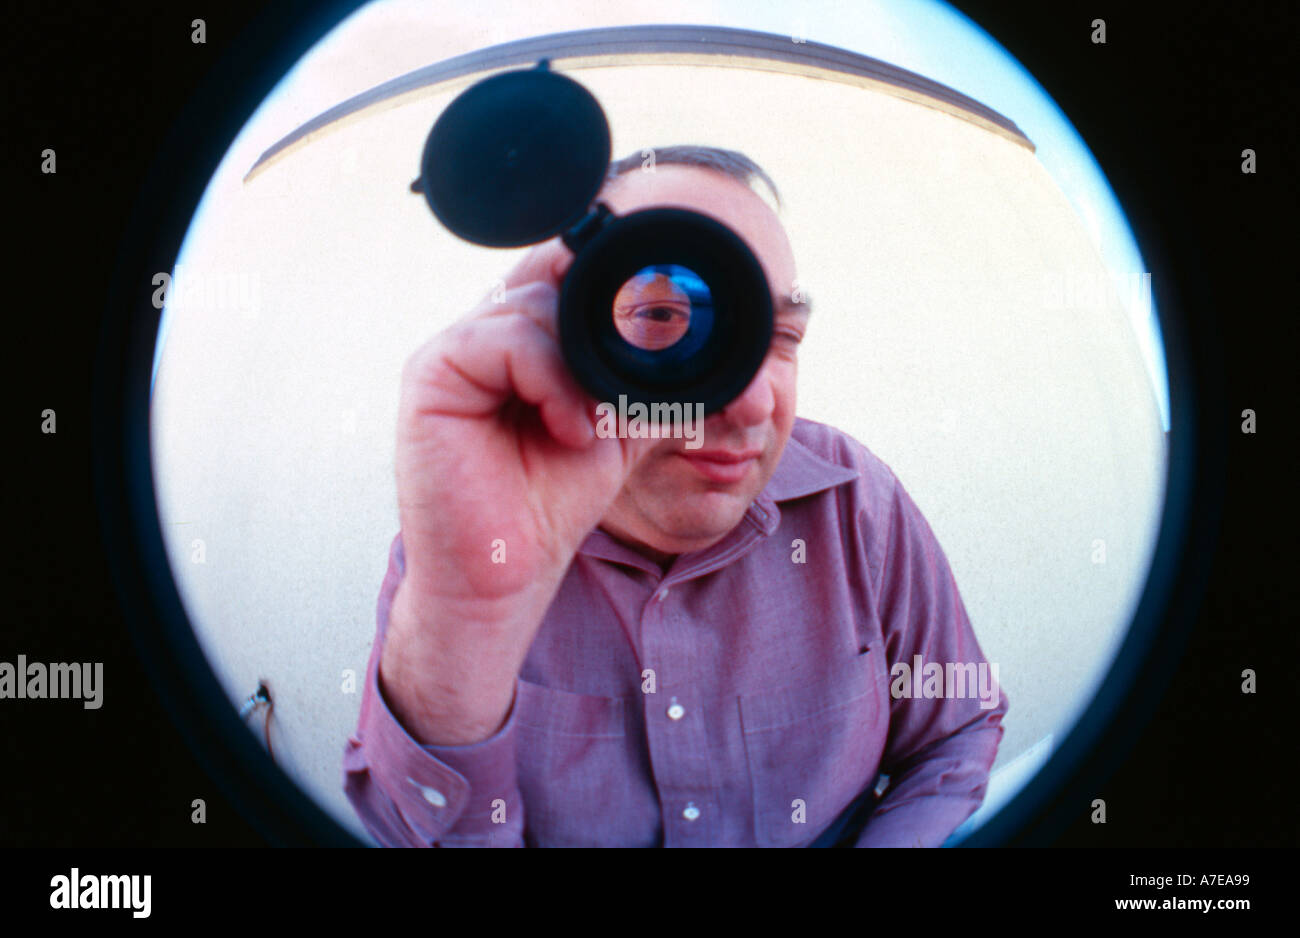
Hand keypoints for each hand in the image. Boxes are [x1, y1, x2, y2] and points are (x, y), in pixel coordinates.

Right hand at [380, 238, 656, 742]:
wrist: (506, 572)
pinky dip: (550, 380)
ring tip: (588, 428)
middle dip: (604, 323)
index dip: (611, 281)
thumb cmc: (550, 504)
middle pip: (552, 278)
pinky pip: (503, 338)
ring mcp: (454, 350)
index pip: (563, 271)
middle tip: (631, 383)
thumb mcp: (617, 426)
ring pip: (534, 304)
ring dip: (580, 365)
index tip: (664, 312)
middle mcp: (483, 335)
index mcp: (520, 340)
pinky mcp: (431, 373)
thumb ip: (644, 378)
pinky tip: (568, 431)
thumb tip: (702, 343)